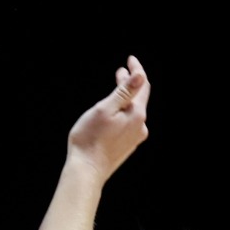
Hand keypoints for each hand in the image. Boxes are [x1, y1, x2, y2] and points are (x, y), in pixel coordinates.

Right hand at [65, 55, 149, 177]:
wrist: (87, 170)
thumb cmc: (90, 138)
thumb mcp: (105, 109)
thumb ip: (124, 92)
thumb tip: (140, 76)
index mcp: (136, 114)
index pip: (142, 85)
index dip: (137, 70)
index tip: (130, 59)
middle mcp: (140, 126)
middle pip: (139, 98)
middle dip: (130, 83)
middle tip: (121, 71)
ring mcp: (134, 137)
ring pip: (134, 111)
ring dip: (126, 98)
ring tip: (116, 89)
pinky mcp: (126, 146)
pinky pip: (129, 123)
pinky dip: (123, 112)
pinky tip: (114, 113)